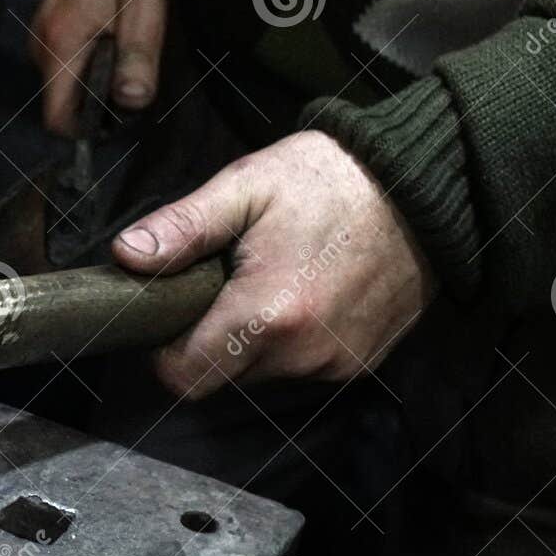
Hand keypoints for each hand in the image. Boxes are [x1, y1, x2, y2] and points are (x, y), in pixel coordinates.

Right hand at [30, 0, 173, 132]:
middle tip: (134, 78)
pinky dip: (90, 66)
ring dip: (96, 84)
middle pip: (63, 105)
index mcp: (62, 44)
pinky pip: (67, 67)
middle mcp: (42, 46)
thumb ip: (139, 55)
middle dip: (97, 105)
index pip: (58, 117)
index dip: (86, 131)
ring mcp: (42, 39)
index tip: (119, 121)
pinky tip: (113, 42)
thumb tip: (133, 103)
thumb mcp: (148, 4)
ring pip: (66, 87)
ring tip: (125, 53)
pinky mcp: (49, 33)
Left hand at [111, 131, 436, 398]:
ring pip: (260, 373)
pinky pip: (301, 367)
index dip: (167, 351)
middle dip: (210, 339)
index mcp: (264, 315)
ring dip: (252, 339)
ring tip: (273, 279)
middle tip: (227, 281)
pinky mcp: (358, 364)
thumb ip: (183, 228)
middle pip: (219, 376)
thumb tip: (126, 256)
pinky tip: (307, 291)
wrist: (429, 186)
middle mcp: (300, 354)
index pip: (183, 377)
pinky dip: (292, 340)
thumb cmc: (332, 179)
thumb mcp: (247, 186)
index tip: (175, 310)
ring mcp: (333, 364)